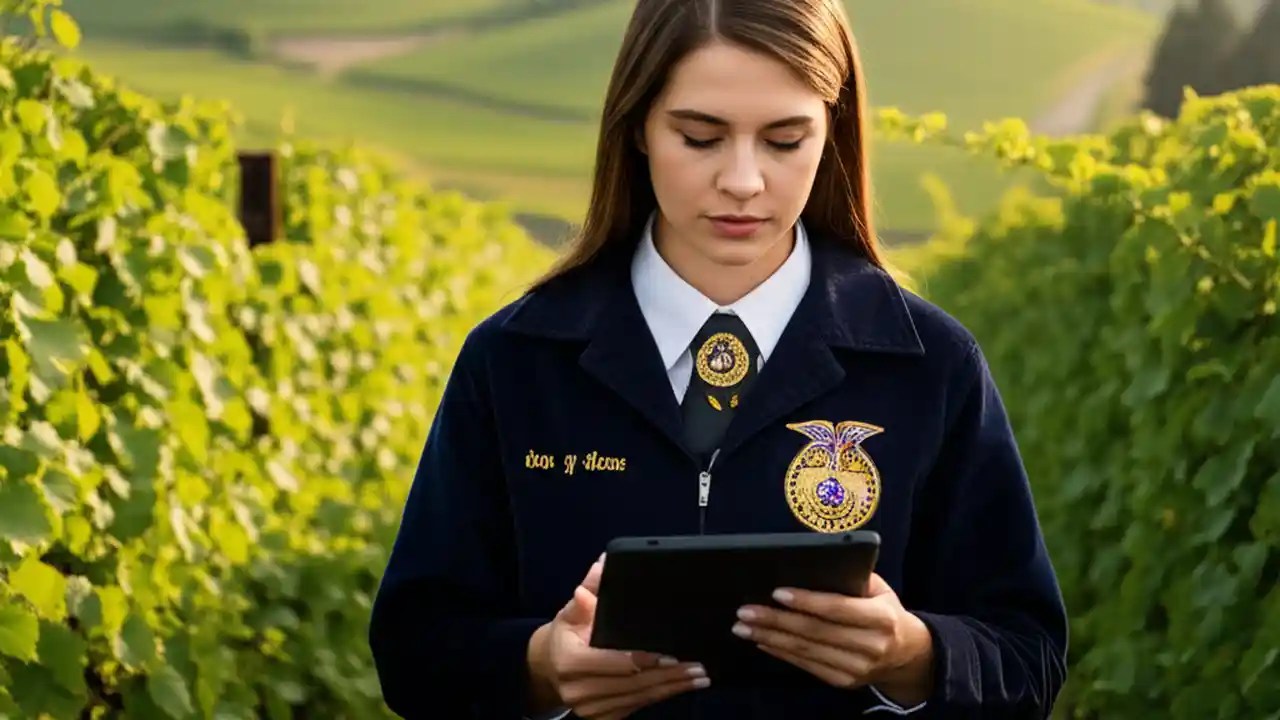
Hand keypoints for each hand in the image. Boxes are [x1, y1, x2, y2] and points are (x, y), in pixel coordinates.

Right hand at [527, 554, 709, 718]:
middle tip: (697, 666)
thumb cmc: (566, 635)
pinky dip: (661, 696)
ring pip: (638, 698)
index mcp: (569, 661)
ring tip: (698, 677)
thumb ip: (590, 589)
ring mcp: (589, 709)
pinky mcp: (602, 717)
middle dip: (668, 676)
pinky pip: (637, 707)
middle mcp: (577, 690)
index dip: (643, 659)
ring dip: (671, 688)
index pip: (612, 661)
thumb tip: (604, 565)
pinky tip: (681, 687)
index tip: (670, 654)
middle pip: (632, 684)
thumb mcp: (571, 610)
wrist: (549, 668)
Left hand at [730, 572, 933, 704]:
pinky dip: (780, 653)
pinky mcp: (843, 681)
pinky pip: (806, 666)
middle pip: (815, 632)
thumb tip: (815, 564)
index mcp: (881, 618)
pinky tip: (762, 641)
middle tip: (745, 611)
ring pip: (806, 651)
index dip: (806, 601)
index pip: (838, 609)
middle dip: (776, 620)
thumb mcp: (879, 589)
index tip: (777, 592)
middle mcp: (871, 646)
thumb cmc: (884, 611)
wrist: (905, 654)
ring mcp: (857, 669)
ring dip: (770, 638)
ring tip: (743, 626)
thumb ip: (853, 576)